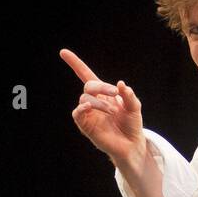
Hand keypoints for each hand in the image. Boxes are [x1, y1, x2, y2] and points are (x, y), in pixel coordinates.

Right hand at [60, 48, 144, 167]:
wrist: (132, 144)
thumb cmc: (132, 125)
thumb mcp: (134, 107)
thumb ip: (129, 95)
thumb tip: (121, 84)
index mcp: (104, 93)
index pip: (86, 75)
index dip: (75, 64)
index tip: (63, 52)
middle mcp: (94, 101)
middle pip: (89, 86)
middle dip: (102, 87)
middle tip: (115, 94)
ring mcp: (89, 113)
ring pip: (85, 98)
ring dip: (99, 102)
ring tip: (112, 112)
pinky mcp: (86, 126)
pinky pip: (77, 114)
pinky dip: (81, 108)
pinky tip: (88, 107)